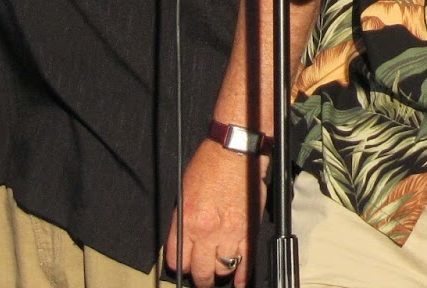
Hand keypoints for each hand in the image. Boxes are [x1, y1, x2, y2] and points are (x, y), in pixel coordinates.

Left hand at [165, 137, 266, 285]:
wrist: (235, 151)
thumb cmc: (210, 164)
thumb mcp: (184, 192)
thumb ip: (184, 220)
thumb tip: (185, 241)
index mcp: (187, 221)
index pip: (178, 259)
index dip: (180, 266)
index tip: (184, 267)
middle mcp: (206, 231)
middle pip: (200, 270)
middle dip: (200, 278)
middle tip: (202, 278)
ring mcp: (228, 232)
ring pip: (222, 268)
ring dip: (220, 273)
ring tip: (219, 273)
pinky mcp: (248, 229)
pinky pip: (246, 259)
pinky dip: (243, 274)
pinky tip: (241, 281)